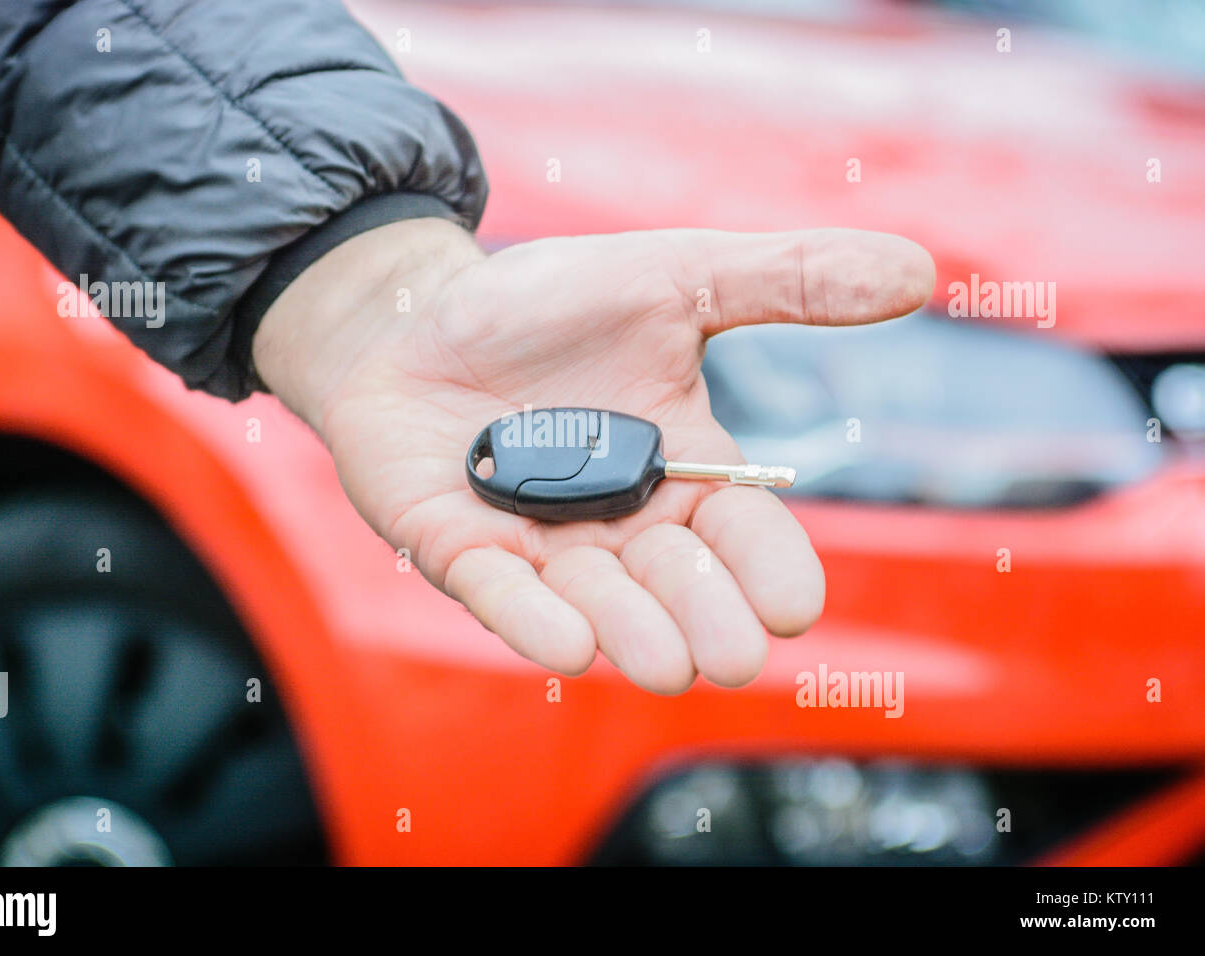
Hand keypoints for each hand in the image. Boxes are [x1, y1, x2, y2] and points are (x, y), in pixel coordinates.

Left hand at [252, 218, 933, 692]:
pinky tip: (570, 646)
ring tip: (668, 663)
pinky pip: (498, 594)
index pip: (742, 536)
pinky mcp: (459, 550)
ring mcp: (537, 543)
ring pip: (596, 603)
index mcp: (680, 471)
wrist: (416, 314)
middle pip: (676, 586)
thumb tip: (920, 269)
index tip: (793, 608)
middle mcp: (617, 523)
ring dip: (631, 632)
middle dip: (706, 619)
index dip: (769, 571)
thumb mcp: (672, 275)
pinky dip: (532, 619)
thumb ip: (786, 278)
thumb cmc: (546, 305)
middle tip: (735, 656)